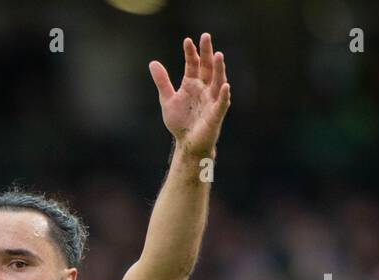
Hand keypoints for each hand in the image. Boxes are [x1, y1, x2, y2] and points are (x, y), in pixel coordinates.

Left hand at [149, 33, 230, 157]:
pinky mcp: (216, 114)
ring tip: (218, 55)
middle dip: (207, 53)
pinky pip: (221, 103)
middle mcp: (204, 89)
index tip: (187, 41)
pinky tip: (224, 85)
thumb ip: (162, 82)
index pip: (193, 64)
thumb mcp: (167, 100)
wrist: (187, 144)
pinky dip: (223, 94)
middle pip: (207, 67)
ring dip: (219, 68)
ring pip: (217, 81)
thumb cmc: (180, 122)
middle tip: (206, 36)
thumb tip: (153, 62)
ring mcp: (212, 100)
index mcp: (192, 84)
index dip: (190, 53)